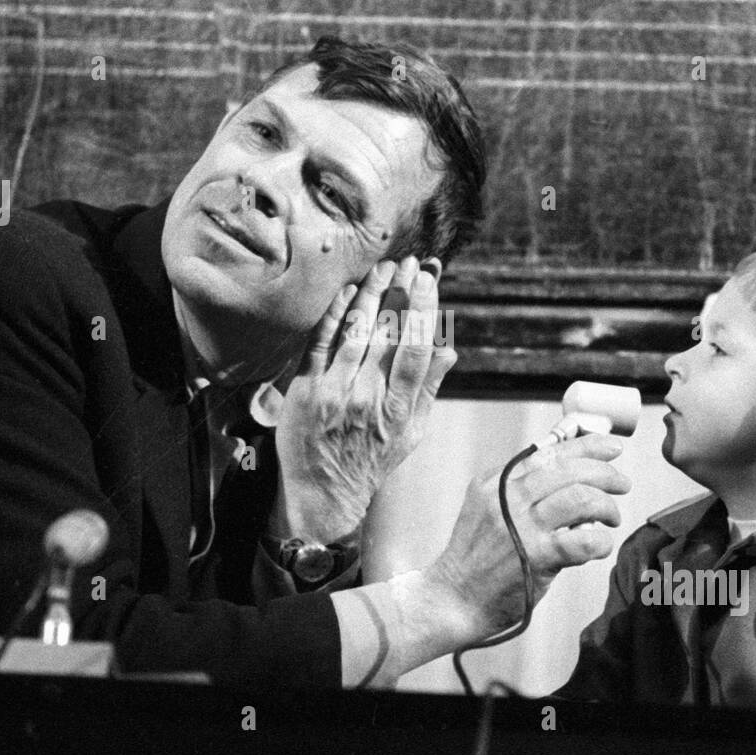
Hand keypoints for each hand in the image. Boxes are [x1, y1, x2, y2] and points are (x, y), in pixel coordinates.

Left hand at [272, 255, 456, 543]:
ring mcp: (334, 392)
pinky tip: (349, 293)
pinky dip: (336, 314)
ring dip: (372, 295)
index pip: (415, 349)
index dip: (423, 310)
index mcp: (399, 408)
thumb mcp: (411, 433)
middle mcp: (368, 397)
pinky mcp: (306, 389)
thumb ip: (428, 389)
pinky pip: (321, 342)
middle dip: (400, 292)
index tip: (428, 280)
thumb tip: (449, 350)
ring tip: (384, 269)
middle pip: (388, 333)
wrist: (323, 492)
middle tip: (409, 262)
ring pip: (356, 331)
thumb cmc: (371, 460)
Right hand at [424, 433, 629, 640]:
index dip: (586, 445)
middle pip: (569, 469)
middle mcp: (508, 498)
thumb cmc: (476, 558)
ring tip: (612, 516)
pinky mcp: (536, 557)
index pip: (548, 452)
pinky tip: (600, 545)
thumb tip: (569, 472)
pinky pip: (584, 540)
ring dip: (607, 505)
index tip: (610, 447)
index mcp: (496, 482)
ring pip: (580, 497)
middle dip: (605, 472)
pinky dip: (601, 541)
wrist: (453, 599)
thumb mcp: (488, 509)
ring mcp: (521, 527)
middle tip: (622, 483)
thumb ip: (520, 490)